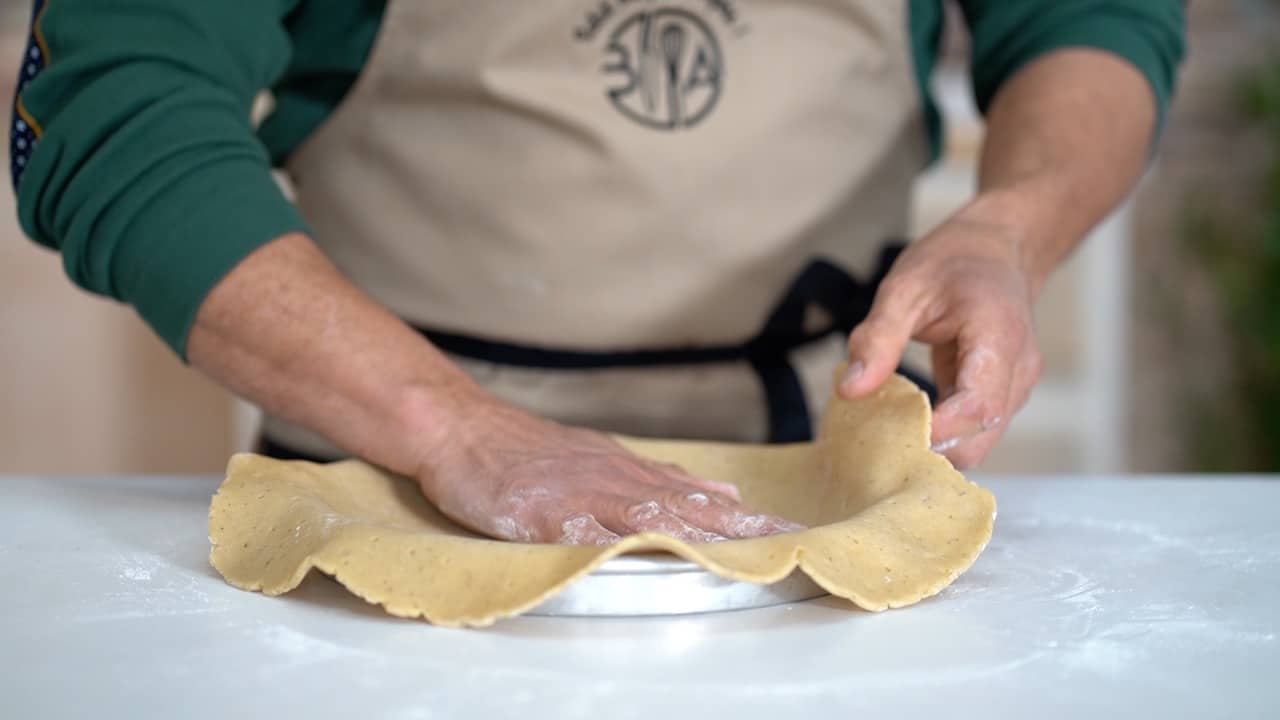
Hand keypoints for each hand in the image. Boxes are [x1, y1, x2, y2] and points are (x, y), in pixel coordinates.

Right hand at [413, 395, 804, 544]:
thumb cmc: (527, 450)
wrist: (463, 428)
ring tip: (741, 551)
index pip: (700, 497)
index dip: (744, 518)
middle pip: (689, 507)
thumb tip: (720, 490)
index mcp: (631, 471)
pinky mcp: (548, 513)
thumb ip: (658, 478)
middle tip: (784, 541)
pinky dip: (625, 543)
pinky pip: (590, 532)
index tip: (787, 531)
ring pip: (652, 516)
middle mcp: (616, 480)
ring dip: (700, 534)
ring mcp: (584, 495)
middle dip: (739, 528)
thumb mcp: (603, 456)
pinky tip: (653, 552)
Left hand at [838, 194, 1044, 468]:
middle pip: (980, 437)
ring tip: (886, 438)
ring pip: (979, 442)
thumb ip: (878, 339)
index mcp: (998, 336)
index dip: (936, 431)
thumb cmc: (953, 262)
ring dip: (935, 447)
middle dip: (930, 451)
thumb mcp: (904, 288)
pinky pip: (974, 430)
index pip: (977, 406)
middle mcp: (1017, 369)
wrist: (997, 249)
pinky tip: (905, 426)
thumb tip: (850, 390)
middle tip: (876, 448)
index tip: (888, 439)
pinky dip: (941, 435)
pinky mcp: (1002, 395)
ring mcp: (1015, 386)